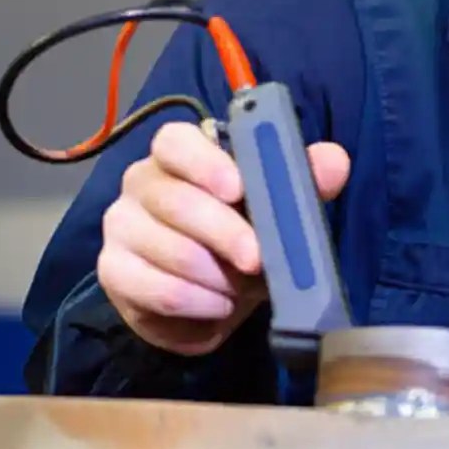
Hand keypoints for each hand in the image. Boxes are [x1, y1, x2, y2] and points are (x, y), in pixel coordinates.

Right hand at [98, 121, 350, 355]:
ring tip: (241, 289)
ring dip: (215, 276)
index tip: (238, 188)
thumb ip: (304, 180)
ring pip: (167, 249)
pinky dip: (195, 303)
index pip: (175, 141)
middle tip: (258, 260)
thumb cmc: (247, 236)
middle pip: (174, 199)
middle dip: (224, 232)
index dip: (205, 162)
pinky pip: (154, 289)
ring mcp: (122, 227)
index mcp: (181, 155)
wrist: (219, 295)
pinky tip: (218, 307)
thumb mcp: (281, 207)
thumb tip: (334, 161)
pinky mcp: (113, 272)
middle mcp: (142, 183)